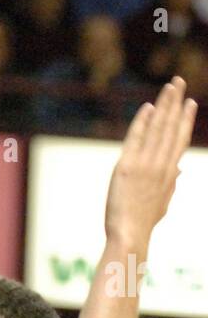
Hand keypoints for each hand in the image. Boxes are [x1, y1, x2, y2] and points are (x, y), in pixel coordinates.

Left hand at [104, 77, 196, 250]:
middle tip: (179, 82)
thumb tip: (179, 170)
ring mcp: (145, 165)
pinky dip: (142, 122)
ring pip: (157, 128)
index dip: (185, 119)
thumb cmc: (143, 222)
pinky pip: (136, 139)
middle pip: (171, 127)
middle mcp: (160, 165)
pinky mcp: (127, 167)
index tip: (190, 102)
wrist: (129, 235)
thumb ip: (171, 183)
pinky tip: (148, 107)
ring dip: (164, 105)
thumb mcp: (163, 202)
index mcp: (170, 173)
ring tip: (170, 86)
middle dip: (176, 103)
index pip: (180, 140)